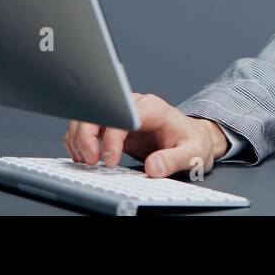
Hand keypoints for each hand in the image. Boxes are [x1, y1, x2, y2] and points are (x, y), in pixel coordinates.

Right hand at [64, 93, 230, 177]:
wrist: (194, 138)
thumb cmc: (194, 143)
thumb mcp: (192, 154)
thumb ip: (173, 160)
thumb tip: (152, 168)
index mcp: (153, 108)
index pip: (123, 116)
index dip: (112, 139)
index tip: (110, 161)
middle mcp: (135, 106)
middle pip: (100, 109)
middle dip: (87, 135)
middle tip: (90, 161)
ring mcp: (123, 113)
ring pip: (90, 115)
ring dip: (80, 137)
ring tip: (85, 160)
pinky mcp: (115, 124)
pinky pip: (89, 125)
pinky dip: (79, 139)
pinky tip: (82, 155)